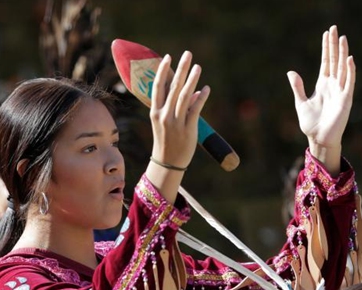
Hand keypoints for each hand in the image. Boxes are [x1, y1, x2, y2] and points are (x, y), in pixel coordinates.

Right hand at [149, 51, 210, 169]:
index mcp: (155, 112)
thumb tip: (195, 92)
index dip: (163, 70)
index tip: (168, 57)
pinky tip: (207, 88)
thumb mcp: (164, 123)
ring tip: (198, 67)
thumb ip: (175, 106)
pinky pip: (196, 110)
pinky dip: (202, 98)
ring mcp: (176, 122)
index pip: (158, 86)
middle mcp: (164, 115)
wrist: (167, 163)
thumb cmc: (166, 141)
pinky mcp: (188, 129)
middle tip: (187, 54)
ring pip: (185, 96)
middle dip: (181, 68)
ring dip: (192, 79)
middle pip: (173, 86)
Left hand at [288, 25, 354, 172]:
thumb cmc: (311, 123)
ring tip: (342, 38)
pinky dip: (350, 71)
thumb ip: (297, 87)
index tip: (326, 34)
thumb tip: (291, 72)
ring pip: (342, 68)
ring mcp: (340, 91)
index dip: (326, 48)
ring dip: (343, 53)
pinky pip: (349, 83)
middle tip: (335, 28)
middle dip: (334, 45)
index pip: (326, 62)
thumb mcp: (301, 102)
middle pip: (335, 60)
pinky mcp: (346, 100)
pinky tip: (349, 59)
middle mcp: (333, 85)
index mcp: (322, 84)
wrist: (318, 139)